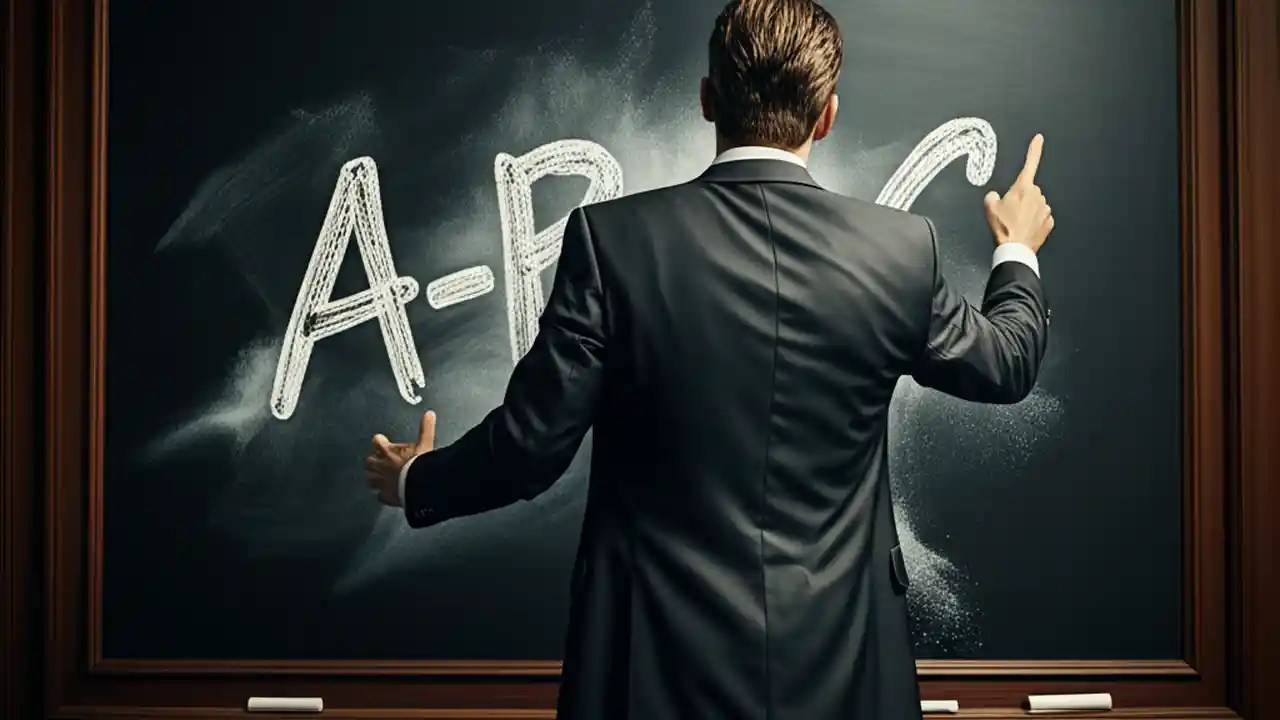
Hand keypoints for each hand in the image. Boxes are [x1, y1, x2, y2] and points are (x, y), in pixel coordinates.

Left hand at [364, 411, 436, 506]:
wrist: (418, 485)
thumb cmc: (419, 464)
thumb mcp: (425, 443)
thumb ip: (426, 428)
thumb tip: (429, 414)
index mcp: (387, 451)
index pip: (376, 442)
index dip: (379, 441)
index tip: (381, 440)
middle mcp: (380, 466)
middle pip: (369, 462)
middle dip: (373, 461)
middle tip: (379, 462)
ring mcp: (381, 482)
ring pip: (370, 479)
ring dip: (374, 478)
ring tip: (380, 478)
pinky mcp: (385, 496)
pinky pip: (380, 496)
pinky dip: (383, 494)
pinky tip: (387, 494)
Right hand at [983, 133, 1054, 252]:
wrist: (1015, 249)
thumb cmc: (1002, 227)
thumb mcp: (989, 207)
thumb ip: (993, 195)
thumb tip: (997, 196)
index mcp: (1023, 187)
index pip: (1030, 163)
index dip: (1034, 150)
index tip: (1039, 138)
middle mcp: (1037, 195)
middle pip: (1028, 191)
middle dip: (1021, 199)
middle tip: (1009, 213)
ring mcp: (1045, 209)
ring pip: (1035, 205)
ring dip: (1027, 212)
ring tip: (1015, 224)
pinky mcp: (1049, 223)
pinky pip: (1040, 218)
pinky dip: (1033, 223)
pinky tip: (1024, 230)